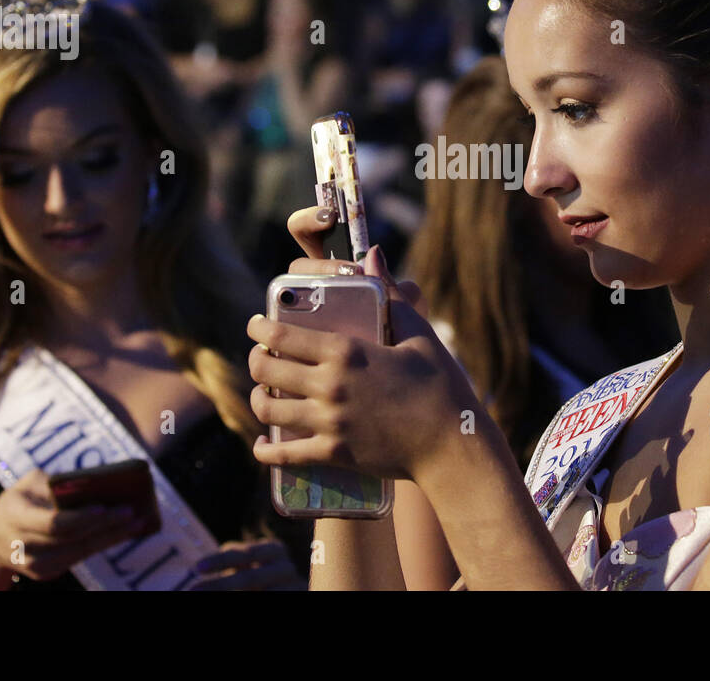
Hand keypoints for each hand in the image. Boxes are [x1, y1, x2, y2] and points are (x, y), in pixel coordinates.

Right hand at [0, 470, 155, 588]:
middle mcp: (23, 546)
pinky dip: (102, 543)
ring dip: (112, 537)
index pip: (54, 523)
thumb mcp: (28, 484)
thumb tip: (98, 481)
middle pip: (72, 539)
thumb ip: (57, 482)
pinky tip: (122, 532)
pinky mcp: (46, 573)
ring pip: (80, 552)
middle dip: (106, 526)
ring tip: (138, 522)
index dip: (81, 518)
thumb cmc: (18, 502)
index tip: (105, 508)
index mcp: (16, 517)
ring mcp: (35, 564)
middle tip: (133, 512)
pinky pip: (79, 557)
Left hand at [187, 539, 304, 590]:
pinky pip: (276, 597)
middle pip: (249, 577)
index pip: (243, 554)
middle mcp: (285, 567)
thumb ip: (230, 563)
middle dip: (220, 585)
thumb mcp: (247, 568)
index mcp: (272, 550)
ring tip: (206, 595)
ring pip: (261, 592)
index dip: (218, 560)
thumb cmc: (261, 579)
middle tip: (193, 590)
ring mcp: (294, 585)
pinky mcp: (302, 593)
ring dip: (231, 594)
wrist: (289, 587)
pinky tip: (235, 601)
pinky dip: (253, 598)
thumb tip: (198, 566)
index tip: (196, 568)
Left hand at [247, 208, 472, 480]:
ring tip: (263, 393)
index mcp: (346, 351)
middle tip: (260, 357)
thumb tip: (374, 255)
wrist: (453, 443)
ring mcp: (329, 422)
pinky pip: (285, 455)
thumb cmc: (441, 384)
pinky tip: (262, 446)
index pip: (281, 335)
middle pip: (267, 370)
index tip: (255, 324)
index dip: (259, 328)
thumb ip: (390, 294)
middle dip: (256, 361)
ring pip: (269, 410)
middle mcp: (329, 385)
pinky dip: (267, 451)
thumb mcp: (417, 333)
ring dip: (258, 399)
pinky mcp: (334, 454)